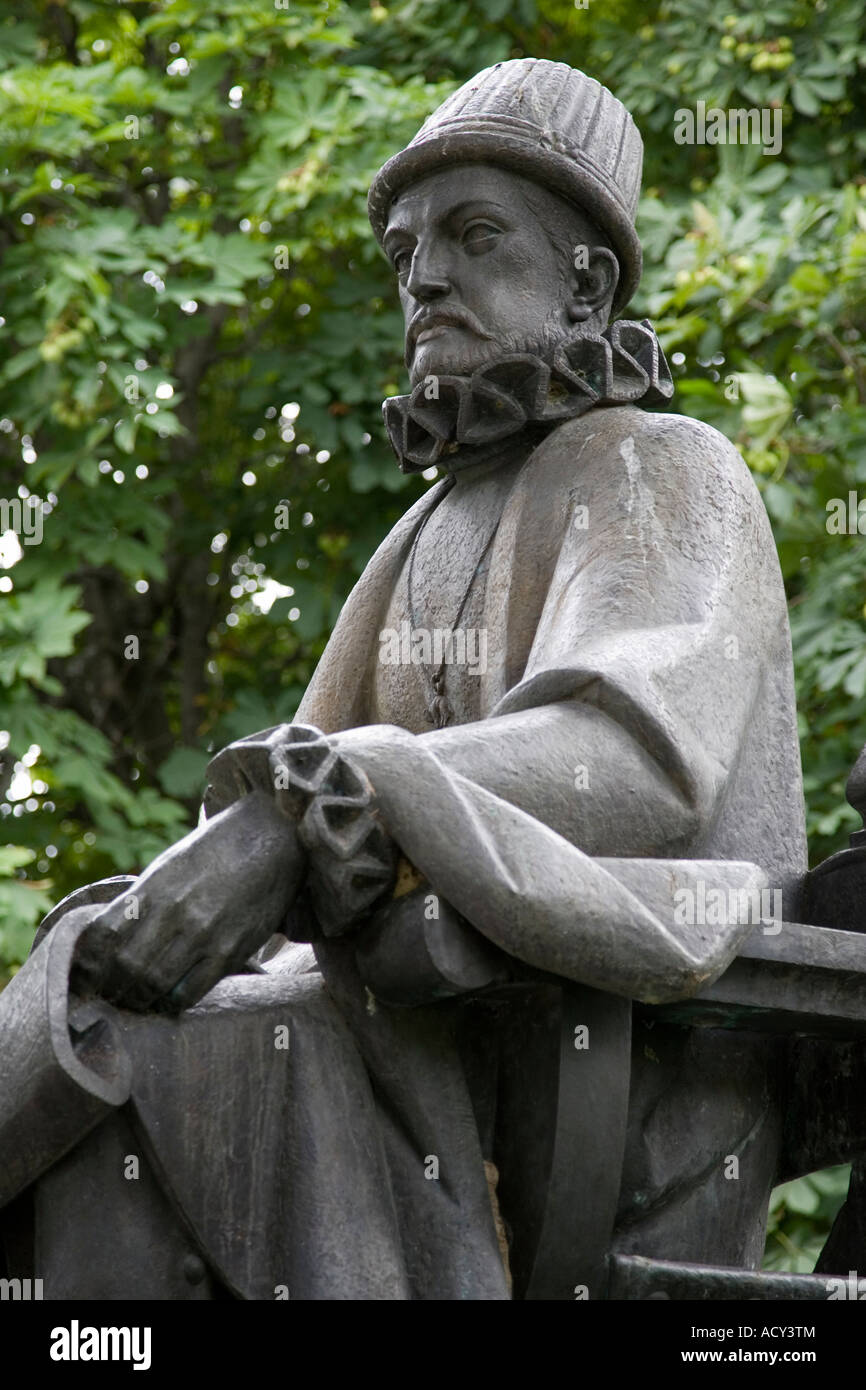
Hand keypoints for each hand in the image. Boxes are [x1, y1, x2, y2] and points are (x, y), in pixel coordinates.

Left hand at [72, 791, 304, 1014]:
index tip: (86, 978)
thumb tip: (110, 939)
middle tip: (113, 996)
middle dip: (113, 988)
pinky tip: (170, 999)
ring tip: (139, 1001)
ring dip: (140, 1000)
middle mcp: (174, 910)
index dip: (87, 965)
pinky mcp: (231, 950)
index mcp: (153, 886)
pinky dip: (173, 1002)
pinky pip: (191, 991)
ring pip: (154, 984)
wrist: (271, 839)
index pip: (102, 935)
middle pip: (125, 966)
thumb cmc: (215, 853)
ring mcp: (203, 932)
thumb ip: (141, 901)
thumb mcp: (169, 866)